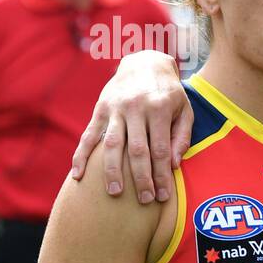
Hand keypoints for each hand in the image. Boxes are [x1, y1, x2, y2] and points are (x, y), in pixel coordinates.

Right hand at [69, 50, 190, 203]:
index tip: (164, 196)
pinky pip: (89, 136)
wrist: (145, 62)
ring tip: (115, 193)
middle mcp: (136, 108)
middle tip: (145, 200)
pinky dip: (81, 156)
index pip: (161, 150)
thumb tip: (173, 165)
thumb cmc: (169, 93)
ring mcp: (115, 109)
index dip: (162, 175)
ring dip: (112, 171)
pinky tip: (78, 175)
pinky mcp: (100, 110)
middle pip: (137, 150)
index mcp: (160, 109)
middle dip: (141, 178)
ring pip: (112, 145)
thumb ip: (182, 137)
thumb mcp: (185, 110)